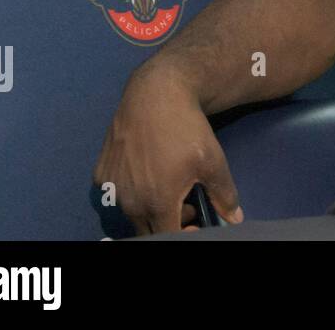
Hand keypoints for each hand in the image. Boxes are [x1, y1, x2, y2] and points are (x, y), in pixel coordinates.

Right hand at [92, 63, 243, 234]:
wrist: (154, 95)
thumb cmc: (186, 129)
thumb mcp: (213, 161)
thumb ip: (223, 195)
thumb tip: (234, 219)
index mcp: (157, 204)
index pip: (169, 237)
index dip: (185, 234)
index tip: (198, 222)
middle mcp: (129, 203)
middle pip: (148, 230)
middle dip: (170, 223)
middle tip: (188, 203)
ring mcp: (110, 189)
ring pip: (132, 214)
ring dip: (151, 209)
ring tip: (170, 186)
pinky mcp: (100, 174)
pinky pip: (116, 196)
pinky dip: (133, 193)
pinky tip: (148, 172)